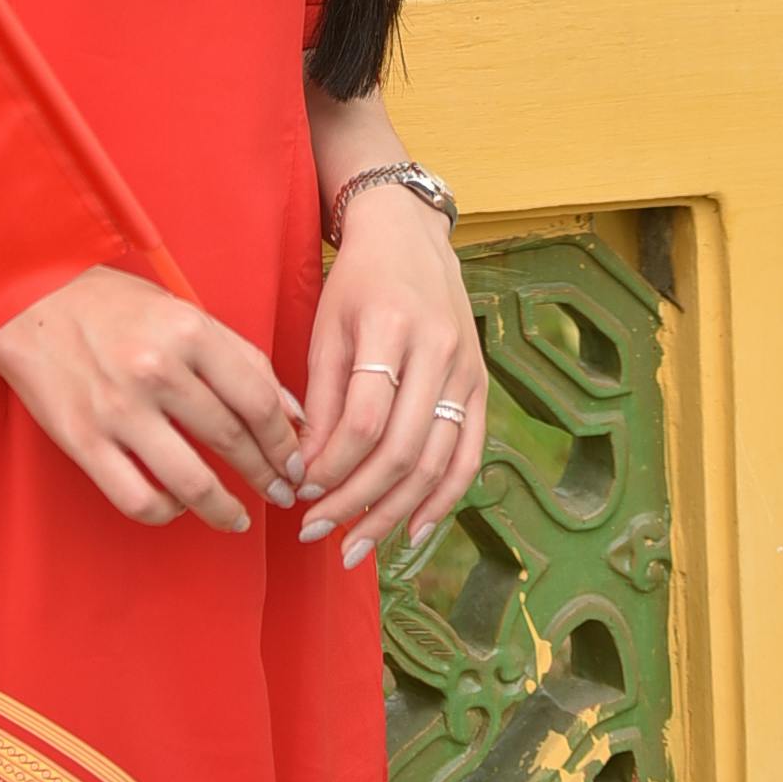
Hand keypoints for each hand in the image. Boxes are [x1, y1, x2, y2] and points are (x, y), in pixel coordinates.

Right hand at [0, 266, 306, 533]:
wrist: (25, 298)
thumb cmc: (110, 303)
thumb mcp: (180, 310)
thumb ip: (237, 356)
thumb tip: (290, 413)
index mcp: (187, 330)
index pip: (257, 400)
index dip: (284, 440)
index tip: (295, 460)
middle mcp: (156, 370)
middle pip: (232, 441)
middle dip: (267, 476)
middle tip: (280, 492)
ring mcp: (118, 410)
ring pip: (193, 482)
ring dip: (225, 509)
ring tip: (238, 517)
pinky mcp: (84, 441)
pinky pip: (139, 499)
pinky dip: (167, 512)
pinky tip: (177, 505)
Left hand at [293, 190, 486, 570]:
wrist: (411, 236)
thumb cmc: (357, 281)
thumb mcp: (326, 325)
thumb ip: (319, 397)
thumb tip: (306, 470)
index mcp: (390, 326)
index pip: (365, 418)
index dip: (332, 464)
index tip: (300, 489)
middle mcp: (438, 350)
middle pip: (402, 450)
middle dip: (357, 501)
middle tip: (317, 532)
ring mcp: (467, 371)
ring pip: (436, 463)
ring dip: (394, 514)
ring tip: (355, 546)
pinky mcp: (482, 386)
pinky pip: (468, 457)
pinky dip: (443, 501)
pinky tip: (413, 532)